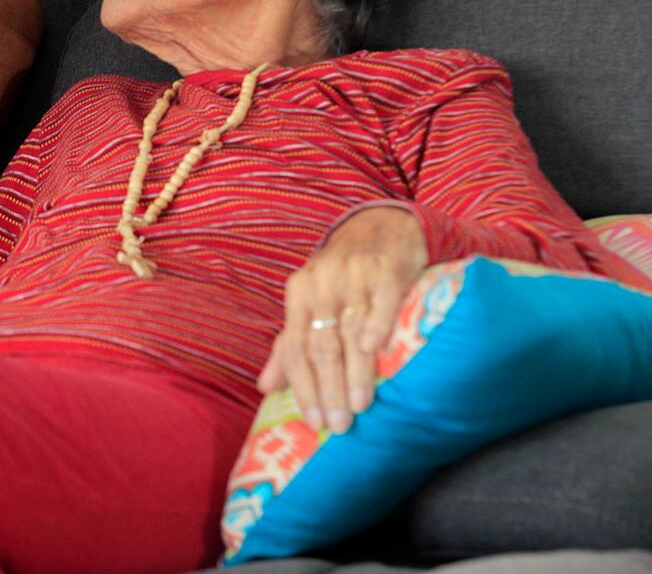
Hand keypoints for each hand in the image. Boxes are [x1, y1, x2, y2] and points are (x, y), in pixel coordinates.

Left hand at [258, 206, 427, 433]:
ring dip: (355, 370)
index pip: (295, 348)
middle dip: (328, 388)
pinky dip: (377, 323)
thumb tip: (265, 387)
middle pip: (321, 343)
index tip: (313, 422)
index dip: (303, 387)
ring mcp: (354, 274)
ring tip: (360, 405)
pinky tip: (377, 349)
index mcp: (298, 294)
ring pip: (350, 329)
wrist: (377, 226)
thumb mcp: (309, 304)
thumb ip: (290, 346)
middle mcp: (322, 284)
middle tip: (339, 425)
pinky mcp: (386, 267)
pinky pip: (382, 298)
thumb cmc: (340, 276)